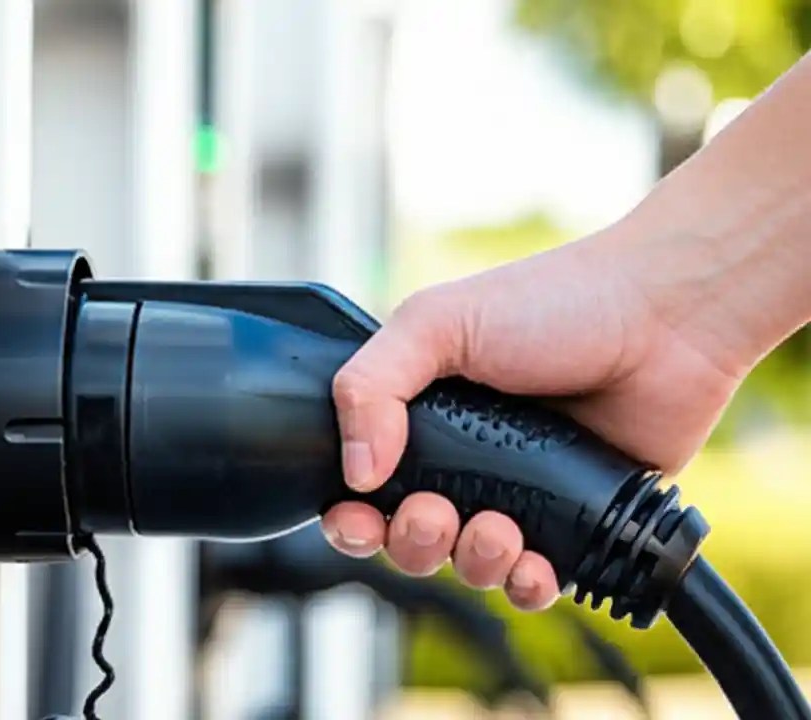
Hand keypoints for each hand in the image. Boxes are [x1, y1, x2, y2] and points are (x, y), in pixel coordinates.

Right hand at [321, 230, 748, 610]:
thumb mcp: (435, 323)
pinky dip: (527, 586)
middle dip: (412, 542)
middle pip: (408, 541)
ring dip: (474, 561)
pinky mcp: (572, 524)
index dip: (349, 517)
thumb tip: (355, 472)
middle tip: (435, 513)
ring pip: (468, 566)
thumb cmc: (550, 304)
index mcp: (418, 418)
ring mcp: (517, 495)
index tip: (358, 516)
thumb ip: (372, 385)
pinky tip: (534, 565)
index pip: (360, 488)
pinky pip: (534, 581)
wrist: (662, 320)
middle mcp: (462, 462)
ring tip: (500, 528)